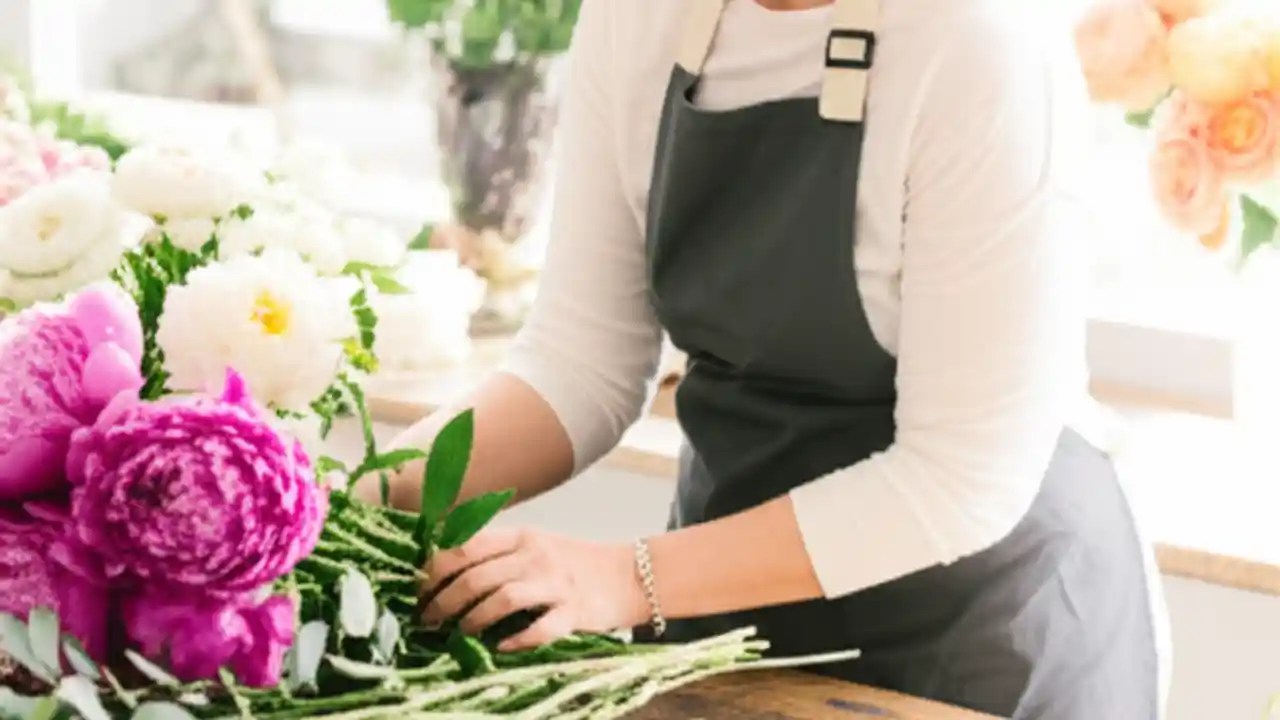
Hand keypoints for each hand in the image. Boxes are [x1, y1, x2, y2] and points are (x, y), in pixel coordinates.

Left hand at [421, 528, 648, 651]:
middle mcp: (536, 556)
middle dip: (445, 601)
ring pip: (502, 599)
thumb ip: (498, 552)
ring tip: (460, 635)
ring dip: (473, 621)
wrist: (630, 574)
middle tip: (429, 620)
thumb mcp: (535, 545)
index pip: (468, 546)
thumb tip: (445, 565)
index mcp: (522, 537)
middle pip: (477, 576)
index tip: (418, 588)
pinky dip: (517, 640)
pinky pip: (541, 628)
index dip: (436, 568)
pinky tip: (502, 648)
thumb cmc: (575, 562)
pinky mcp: (575, 611)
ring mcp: (556, 583)